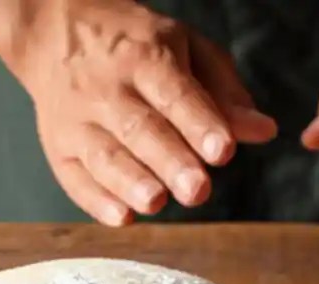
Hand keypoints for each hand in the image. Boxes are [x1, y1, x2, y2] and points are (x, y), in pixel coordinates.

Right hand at [0, 0, 277, 225]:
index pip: (174, 94)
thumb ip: (225, 93)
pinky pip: (73, 177)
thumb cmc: (136, 46)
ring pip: (103, 155)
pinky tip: (123, 218)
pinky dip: (96, 201)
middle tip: (198, 190)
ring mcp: (76, 119)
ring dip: (130, 182)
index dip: (199, 123)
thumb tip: (262, 131)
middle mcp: (106, 88)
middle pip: (139, 128)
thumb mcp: (186, 49)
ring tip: (158, 202)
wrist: (55, 30)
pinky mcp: (58, 146)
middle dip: (170, 161)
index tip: (223, 151)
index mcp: (144, 58)